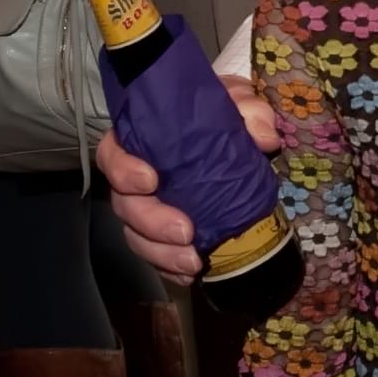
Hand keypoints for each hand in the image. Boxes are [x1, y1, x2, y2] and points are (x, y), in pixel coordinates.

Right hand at [98, 73, 280, 280]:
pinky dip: (169, 267)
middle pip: (125, 204)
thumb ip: (250, 112)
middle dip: (151, 223)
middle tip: (185, 232)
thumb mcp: (238, 101)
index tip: (150, 180)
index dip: (123, 170)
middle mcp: (137, 174)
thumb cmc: (224, 109)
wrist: (234, 127)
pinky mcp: (163, 230)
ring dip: (161, 253)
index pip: (113, 154)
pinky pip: (156, 254)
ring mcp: (148, 206)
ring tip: (193, 263)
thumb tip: (264, 138)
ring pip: (137, 235)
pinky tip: (190, 275)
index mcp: (143, 139)